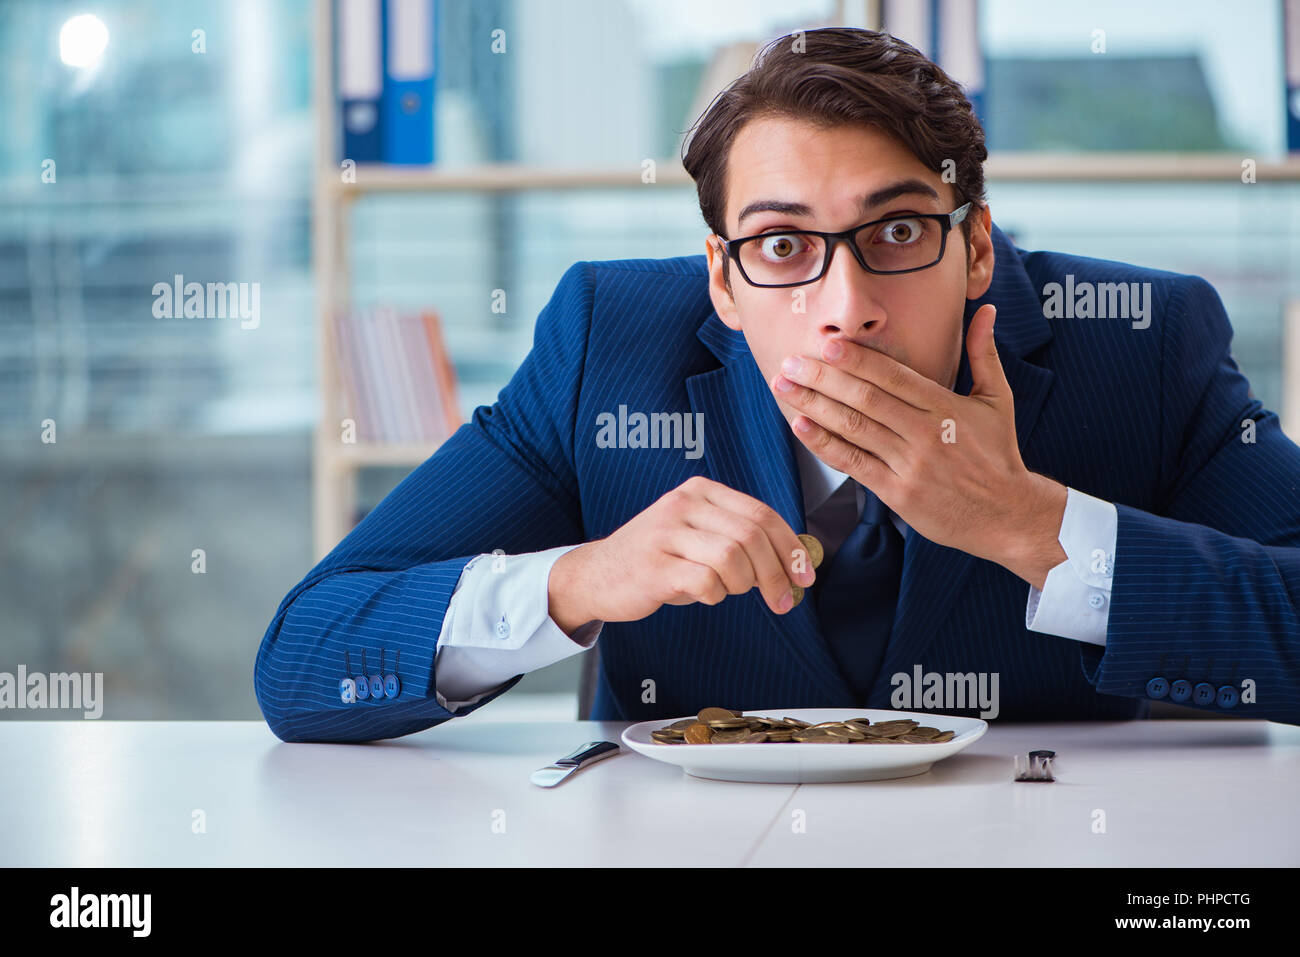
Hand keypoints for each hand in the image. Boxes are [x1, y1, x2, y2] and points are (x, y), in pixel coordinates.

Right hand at [548, 475, 815, 632]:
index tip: (805, 575)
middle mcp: (682, 505)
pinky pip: (706, 582)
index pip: (761, 514)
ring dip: (744, 584)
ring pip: (732, 558)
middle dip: (776, 573)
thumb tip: (794, 559)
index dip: (790, 547)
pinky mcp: (654, 567)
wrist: (597, 574)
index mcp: (700, 491)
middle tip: (784, 600)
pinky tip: (704, 596)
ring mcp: (666, 534)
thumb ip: (739, 536)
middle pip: (752, 536)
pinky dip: (715, 595)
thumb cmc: (658, 558)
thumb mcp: (697, 534)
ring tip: (732, 592)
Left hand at [771, 304, 1066, 584]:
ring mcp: (908, 463)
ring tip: (783, 388)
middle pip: (865, 398)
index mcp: (945, 405)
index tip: (827, 344)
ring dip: (813, 405)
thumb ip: (984, 354)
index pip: (893, 376)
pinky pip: (853, 463)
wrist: (1007, 513)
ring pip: (854, 428)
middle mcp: (924, 432)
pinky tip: (800, 426)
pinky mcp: (896, 491)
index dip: (858, 359)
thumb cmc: (998, 453)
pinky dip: (824, 444)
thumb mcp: (997, 399)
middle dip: (822, 378)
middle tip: (789, 363)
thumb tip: (986, 310)